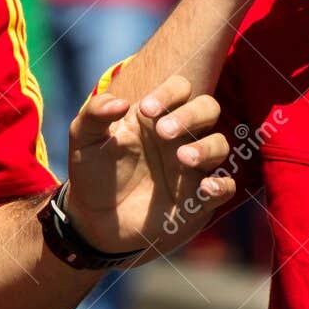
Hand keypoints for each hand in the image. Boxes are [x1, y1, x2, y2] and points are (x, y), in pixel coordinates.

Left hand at [62, 75, 235, 257]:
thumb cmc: (93, 172)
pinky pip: (225, 186)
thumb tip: (120, 103)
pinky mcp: (199, 199)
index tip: (147, 110)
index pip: (180, 88)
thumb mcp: (83, 139)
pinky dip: (221, 185)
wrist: (95, 220)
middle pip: (208, 108)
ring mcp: (193, 167)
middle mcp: (180, 137)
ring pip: (220, 144)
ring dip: (205, 147)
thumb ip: (94, 114)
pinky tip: (205, 187)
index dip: (169, 93)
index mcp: (156, 116)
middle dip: (190, 115)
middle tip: (163, 132)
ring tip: (182, 158)